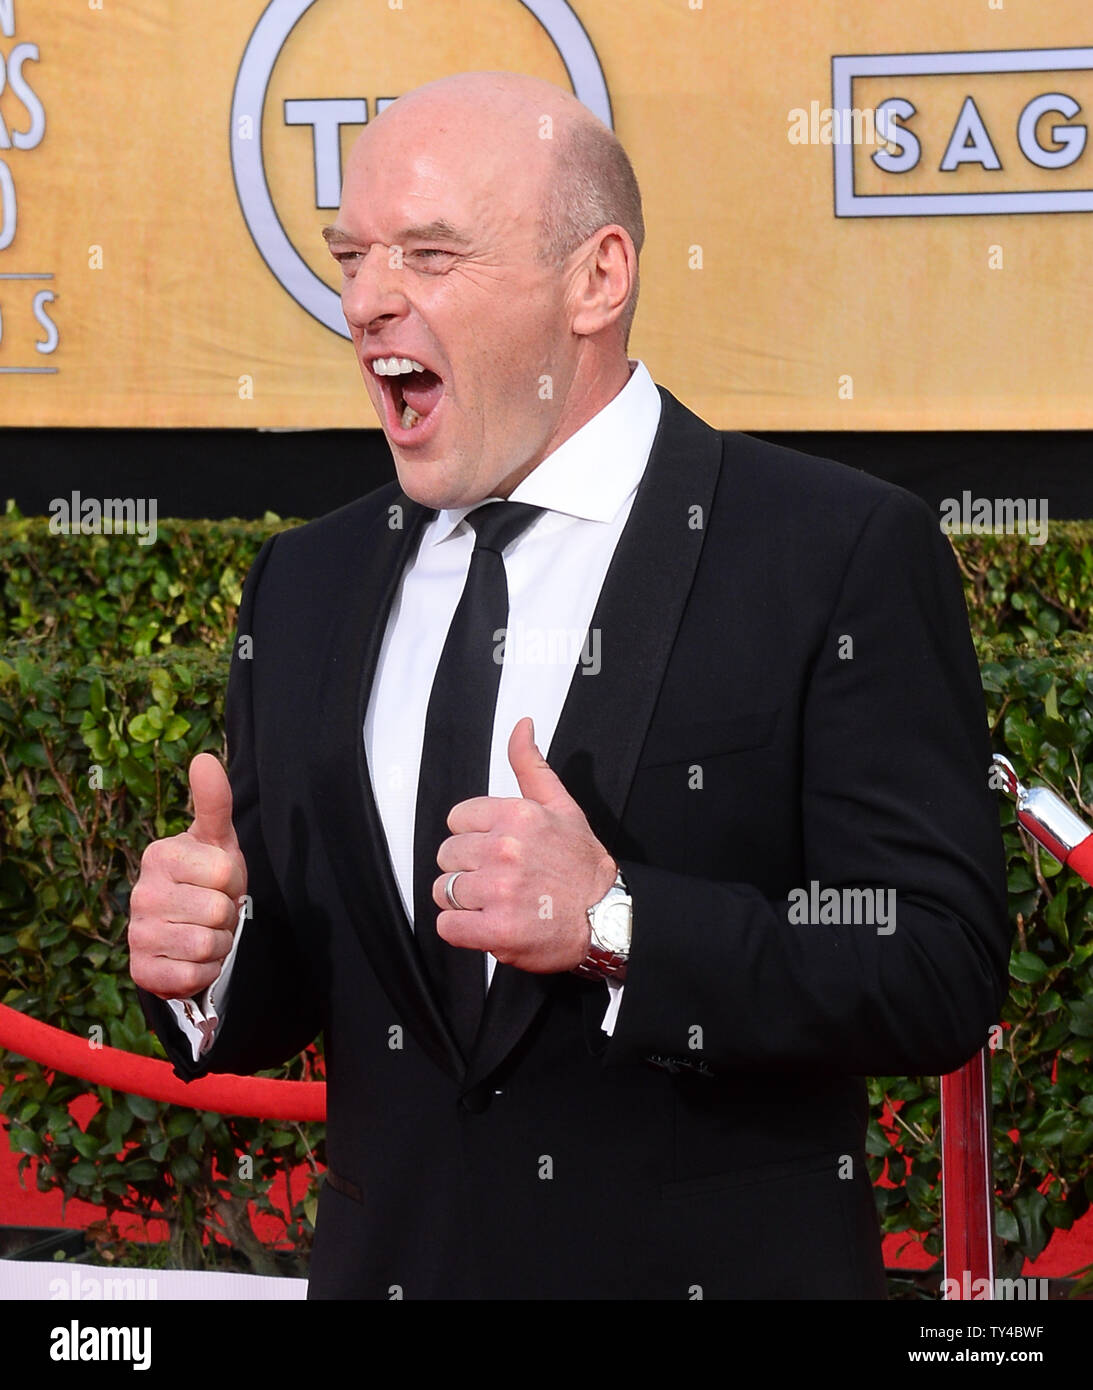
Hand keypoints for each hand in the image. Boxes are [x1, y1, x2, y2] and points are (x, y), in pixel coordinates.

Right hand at [128, 753, 247, 998]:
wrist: (189, 933)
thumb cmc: (207, 879)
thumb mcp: (217, 839)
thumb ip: (215, 801)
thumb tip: (204, 758)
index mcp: (159, 855)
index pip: (225, 872)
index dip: (234, 881)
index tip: (220, 881)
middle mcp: (141, 893)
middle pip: (219, 910)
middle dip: (228, 915)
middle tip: (213, 910)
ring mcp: (137, 934)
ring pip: (208, 945)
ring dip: (219, 944)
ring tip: (205, 932)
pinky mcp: (141, 971)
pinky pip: (194, 975)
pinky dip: (205, 970)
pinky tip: (192, 958)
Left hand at [433, 717, 617, 972]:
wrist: (608, 918)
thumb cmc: (583, 866)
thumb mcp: (562, 805)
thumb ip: (532, 765)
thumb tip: (521, 725)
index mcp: (516, 815)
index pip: (457, 820)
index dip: (473, 838)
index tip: (494, 851)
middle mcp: (505, 850)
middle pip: (447, 855)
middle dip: (467, 869)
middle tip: (497, 880)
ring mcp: (499, 890)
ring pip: (444, 890)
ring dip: (464, 901)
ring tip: (495, 903)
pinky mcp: (496, 930)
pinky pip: (448, 925)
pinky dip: (461, 929)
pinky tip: (486, 925)